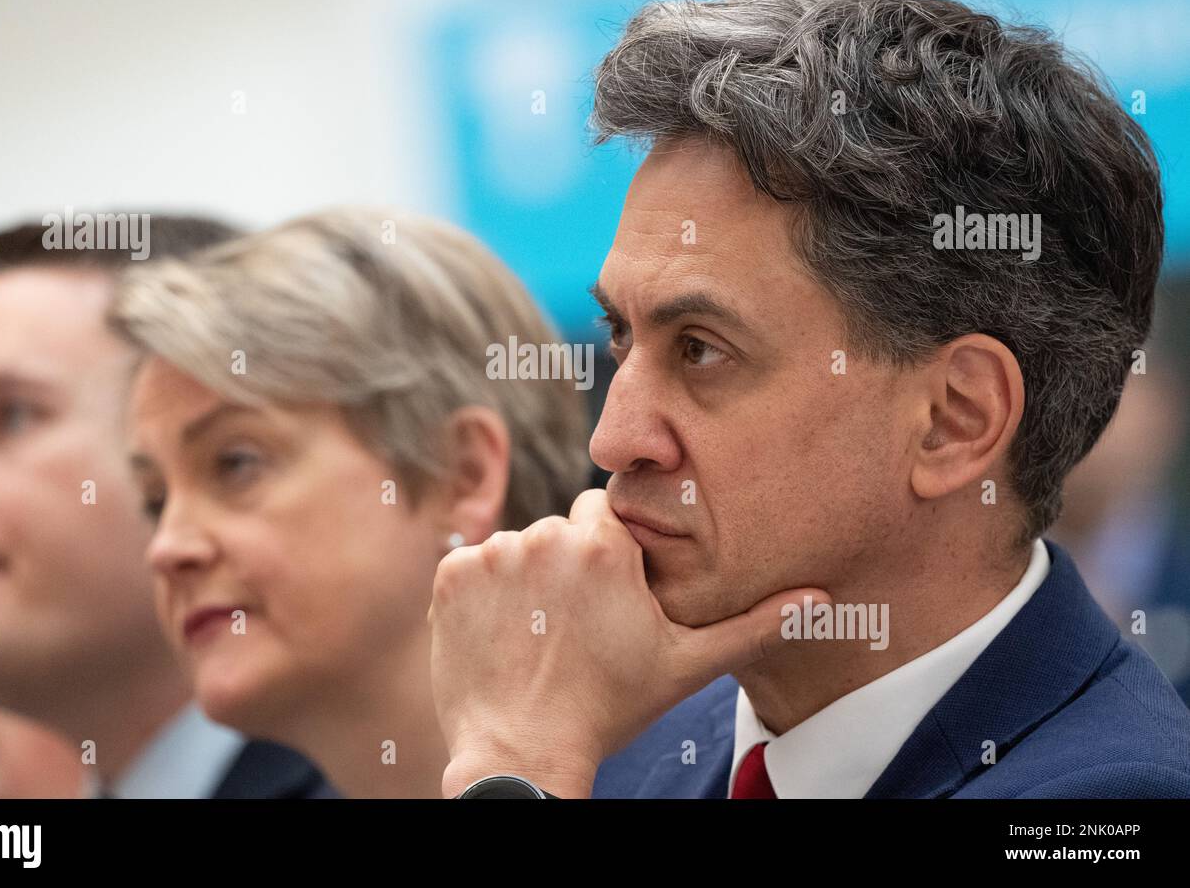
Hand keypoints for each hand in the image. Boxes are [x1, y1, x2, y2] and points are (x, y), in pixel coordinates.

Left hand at [429, 488, 829, 797]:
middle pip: (560, 531)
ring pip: (518, 548)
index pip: (605, 515)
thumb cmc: (608, 709)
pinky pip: (471, 563)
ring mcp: (493, 554)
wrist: (522, 754)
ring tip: (539, 636)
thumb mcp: (687, 666)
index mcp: (604, 544)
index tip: (607, 597)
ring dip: (525, 579)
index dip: (608, 554)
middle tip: (575, 625)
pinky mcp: (451, 575)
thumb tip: (820, 599)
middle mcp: (546, 534)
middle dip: (567, 566)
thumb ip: (752, 624)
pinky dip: (483, 594)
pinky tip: (503, 636)